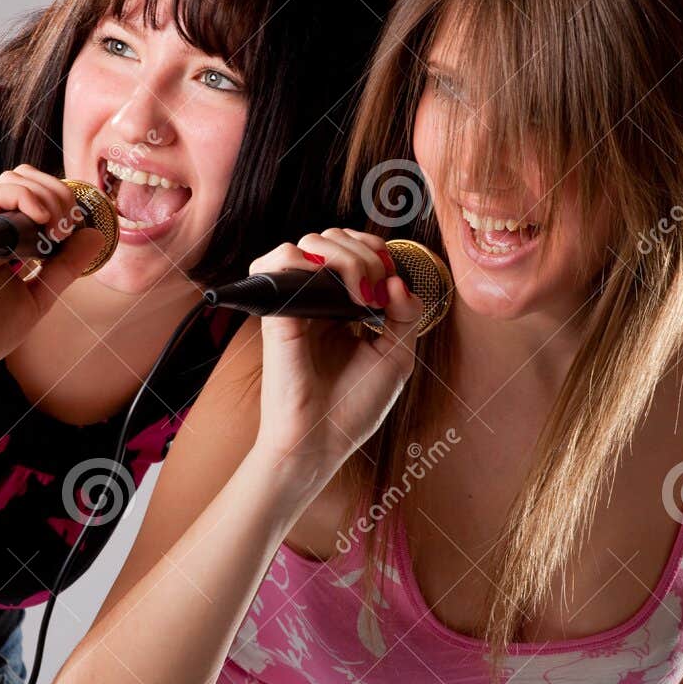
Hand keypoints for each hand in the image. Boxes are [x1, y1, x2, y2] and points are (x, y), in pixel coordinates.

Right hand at [0, 165, 106, 387]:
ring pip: (9, 179)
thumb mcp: (38, 294)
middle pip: (22, 176)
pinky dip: (23, 198)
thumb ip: (64, 266)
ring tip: (57, 228)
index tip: (76, 229)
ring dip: (45, 194)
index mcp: (1, 238)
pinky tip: (41, 223)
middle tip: (69, 225)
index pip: (30, 193)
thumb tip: (94, 235)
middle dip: (57, 191)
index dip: (60, 199)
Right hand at [251, 228, 422, 483]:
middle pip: (334, 240)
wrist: (320, 443)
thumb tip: (397, 280)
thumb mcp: (396, 358)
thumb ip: (406, 316)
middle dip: (365, 253)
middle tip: (376, 292)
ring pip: (309, 242)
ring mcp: (296, 303)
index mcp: (342, 308)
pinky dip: (302, 258)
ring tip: (358, 290)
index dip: (375, 250)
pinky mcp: (276, 311)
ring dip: (342, 254)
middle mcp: (317, 300)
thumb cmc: (353, 408)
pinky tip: (329, 286)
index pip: (354, 252)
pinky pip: (277, 260)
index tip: (390, 277)